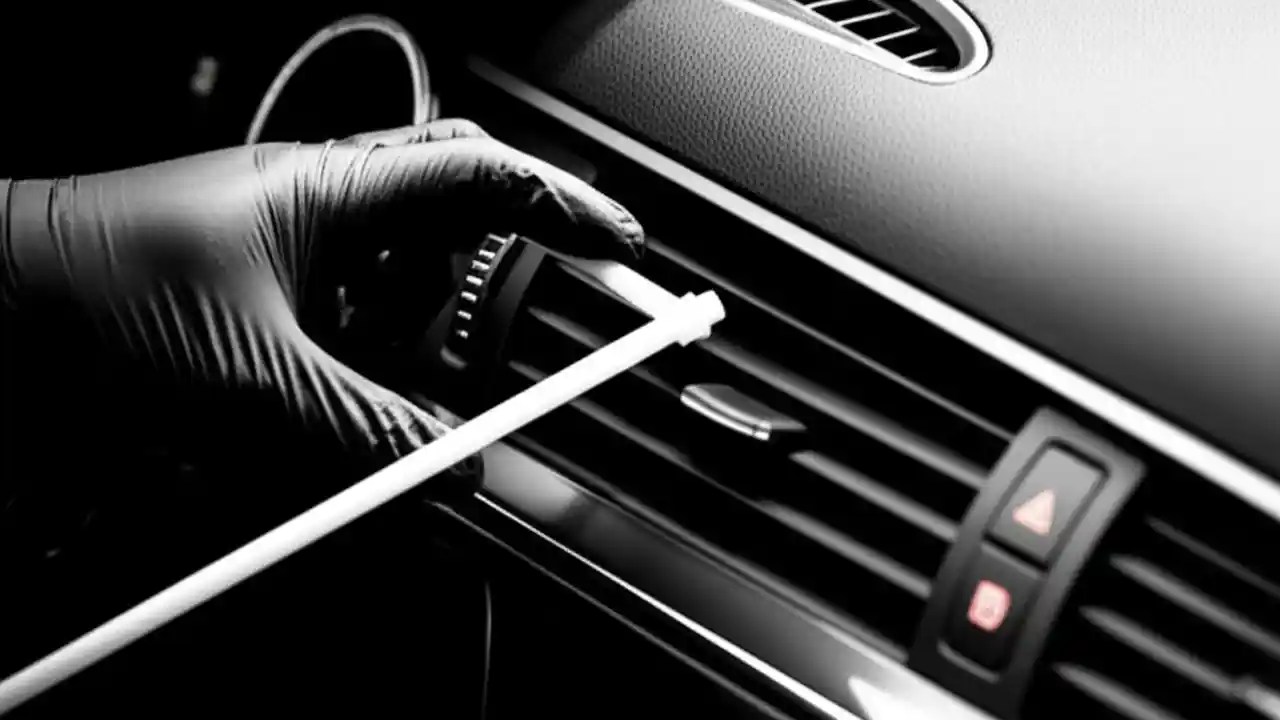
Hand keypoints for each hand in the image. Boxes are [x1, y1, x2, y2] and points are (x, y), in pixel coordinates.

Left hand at [0, 119, 643, 486]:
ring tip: (346, 390)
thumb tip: (449, 465)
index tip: (623, 245)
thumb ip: (364, 431)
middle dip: (475, 300)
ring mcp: (296, 250)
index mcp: (332, 189)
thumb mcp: (250, 376)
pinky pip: (349, 331)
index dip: (565, 207)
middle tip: (485, 357)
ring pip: (399, 293)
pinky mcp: (272, 297)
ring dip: (401, 351)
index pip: (484, 177)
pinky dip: (354, 374)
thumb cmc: (87, 289)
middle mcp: (322, 208)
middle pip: (453, 232)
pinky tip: (310, 401)